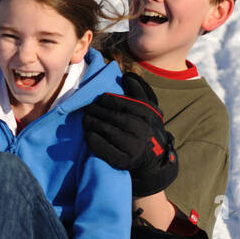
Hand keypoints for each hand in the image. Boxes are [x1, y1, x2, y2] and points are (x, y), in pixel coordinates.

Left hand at [84, 72, 178, 196]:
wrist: (153, 160)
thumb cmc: (146, 130)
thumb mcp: (149, 111)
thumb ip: (138, 94)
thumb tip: (127, 77)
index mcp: (148, 116)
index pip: (124, 103)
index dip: (107, 99)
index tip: (98, 99)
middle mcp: (142, 131)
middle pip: (114, 117)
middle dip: (97, 111)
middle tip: (87, 108)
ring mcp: (133, 148)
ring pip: (108, 131)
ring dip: (92, 124)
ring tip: (85, 119)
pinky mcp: (123, 161)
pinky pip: (104, 149)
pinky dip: (93, 140)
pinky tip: (88, 134)